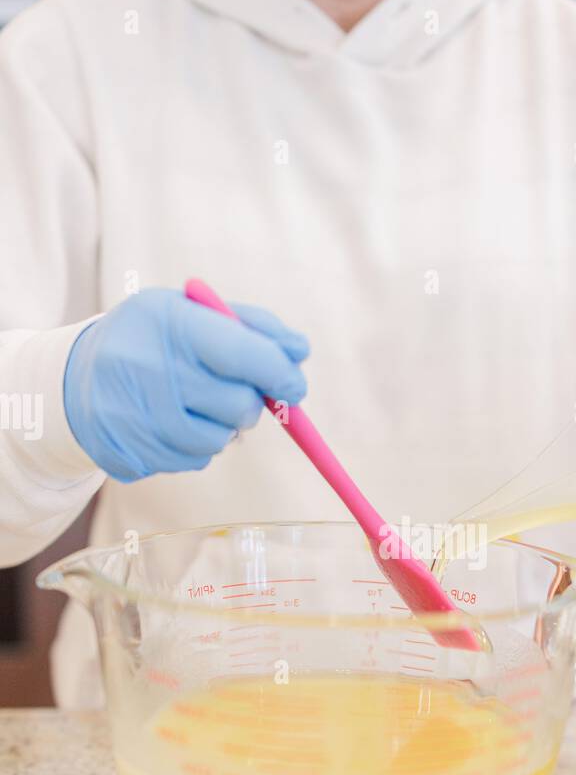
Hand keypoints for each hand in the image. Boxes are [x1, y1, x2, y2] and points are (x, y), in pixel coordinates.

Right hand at [63, 288, 308, 480]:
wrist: (76, 378)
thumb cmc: (153, 340)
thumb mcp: (193, 313)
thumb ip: (253, 326)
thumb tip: (300, 352)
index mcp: (167, 323)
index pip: (242, 353)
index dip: (279, 374)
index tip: (294, 384)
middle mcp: (145, 369)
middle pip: (238, 406)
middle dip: (250, 402)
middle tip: (236, 391)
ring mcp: (133, 417)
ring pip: (220, 441)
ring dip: (224, 427)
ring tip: (198, 404)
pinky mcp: (129, 455)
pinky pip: (194, 461)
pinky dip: (197, 446)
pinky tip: (173, 423)